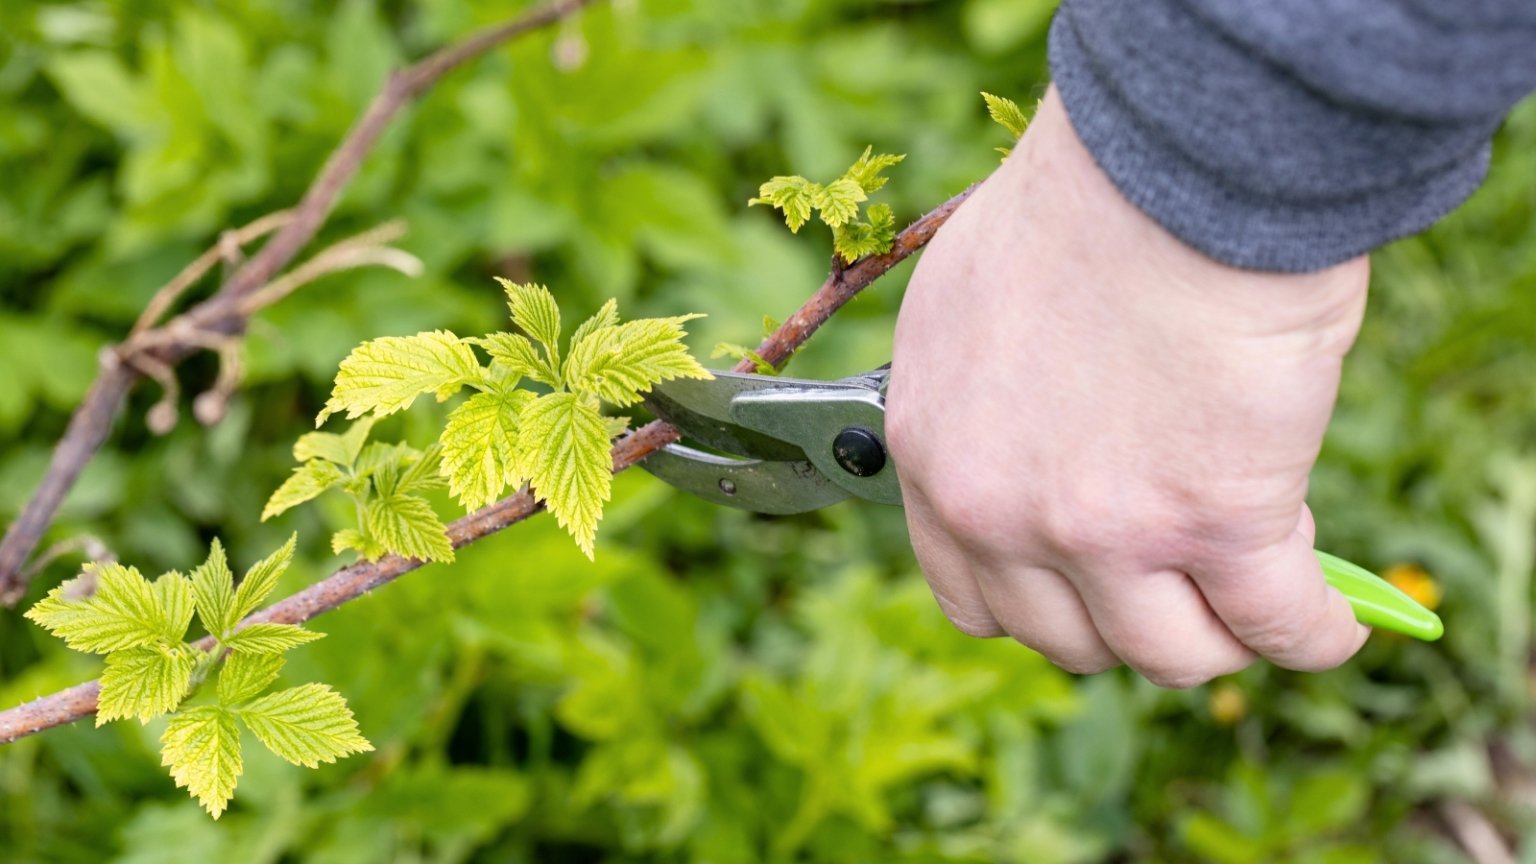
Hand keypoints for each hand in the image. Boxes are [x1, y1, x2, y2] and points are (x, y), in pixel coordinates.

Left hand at [887, 87, 1371, 686]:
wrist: (1163, 166)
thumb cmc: (1078, 204)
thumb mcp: (970, 306)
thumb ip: (983, 399)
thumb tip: (1035, 440)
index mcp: (932, 453)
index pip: (971, 598)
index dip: (1043, 602)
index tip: (1090, 585)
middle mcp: (997, 510)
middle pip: (1067, 640)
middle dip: (1128, 618)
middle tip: (1179, 572)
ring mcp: (1099, 530)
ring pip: (1167, 654)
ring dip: (1218, 634)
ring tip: (1257, 583)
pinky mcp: (1210, 525)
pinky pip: (1276, 629)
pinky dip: (1312, 633)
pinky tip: (1331, 615)